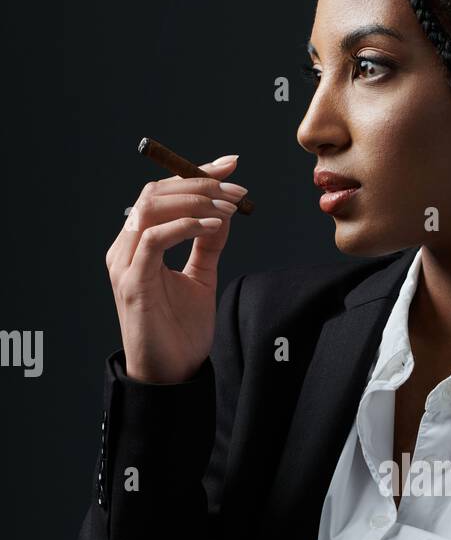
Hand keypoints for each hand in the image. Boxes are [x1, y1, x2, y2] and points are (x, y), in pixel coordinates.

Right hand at [105, 155, 246, 383]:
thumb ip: (207, 245)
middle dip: (199, 183)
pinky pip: (154, 239)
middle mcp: (126, 248)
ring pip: (152, 208)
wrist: (172, 374)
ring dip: (195, 200)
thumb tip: (224, 211)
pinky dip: (185, 226)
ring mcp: (125, 264)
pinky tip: (213, 226)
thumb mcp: (201, 277)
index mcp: (138, 244)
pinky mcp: (132, 282)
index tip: (231, 165)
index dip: (195, 174)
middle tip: (236, 189)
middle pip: (156, 193)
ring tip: (229, 206)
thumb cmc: (180, 331)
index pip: (162, 194)